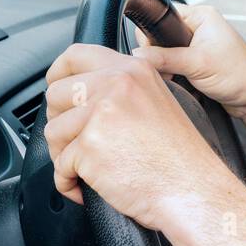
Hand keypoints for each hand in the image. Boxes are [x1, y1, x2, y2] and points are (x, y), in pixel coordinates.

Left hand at [43, 43, 235, 235]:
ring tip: (90, 169)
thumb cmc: (180, 157)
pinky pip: (60, 166)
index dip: (58, 75)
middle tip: (79, 144)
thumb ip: (121, 90)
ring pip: (53, 131)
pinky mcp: (90, 146)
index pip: (75, 56)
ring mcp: (101, 113)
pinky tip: (91, 187)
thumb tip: (81, 94)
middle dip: (60, 123)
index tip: (57, 91)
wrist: (192, 189)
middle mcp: (116, 84)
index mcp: (132, 69)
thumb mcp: (156, 101)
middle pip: (56, 94)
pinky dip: (70, 182)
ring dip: (65, 156)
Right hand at [130, 4, 245, 119]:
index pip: (162, 18)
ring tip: (178, 79)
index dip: (153, 37)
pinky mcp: (198, 63)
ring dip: (167, 68)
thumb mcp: (197, 64)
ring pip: (167, 54)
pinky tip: (182, 84)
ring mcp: (199, 46)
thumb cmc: (240, 75)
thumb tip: (138, 56)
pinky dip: (175, 75)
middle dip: (160, 56)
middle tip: (169, 71)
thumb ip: (164, 58)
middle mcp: (200, 28)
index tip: (152, 54)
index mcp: (202, 16)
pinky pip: (175, 66)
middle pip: (162, 38)